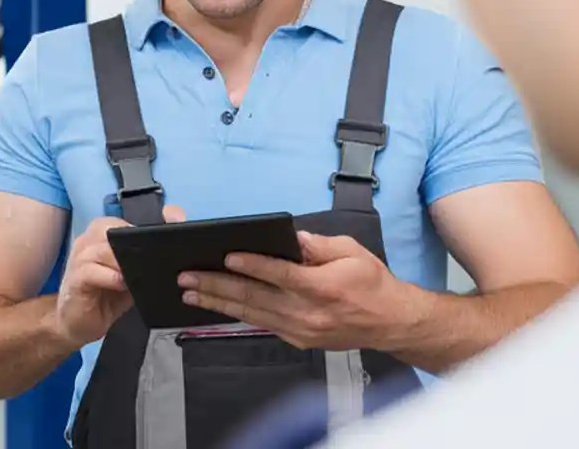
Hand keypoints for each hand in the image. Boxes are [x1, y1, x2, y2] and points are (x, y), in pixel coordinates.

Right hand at [51, 205, 186, 345]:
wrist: (75, 323)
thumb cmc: (106, 296)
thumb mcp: (132, 277)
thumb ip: (147, 262)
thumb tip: (175, 251)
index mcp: (103, 236)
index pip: (125, 222)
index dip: (151, 223)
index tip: (174, 223)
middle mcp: (89, 241)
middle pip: (111, 228)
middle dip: (135, 240)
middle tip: (156, 254)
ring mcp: (80, 259)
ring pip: (101, 248)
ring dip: (122, 259)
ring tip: (139, 271)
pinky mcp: (75, 279)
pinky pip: (90, 271)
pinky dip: (109, 275)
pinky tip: (122, 283)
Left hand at [177, 232, 425, 351]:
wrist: (391, 323)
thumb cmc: (372, 283)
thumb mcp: (351, 252)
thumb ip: (317, 245)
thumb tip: (289, 238)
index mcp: (321, 287)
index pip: (279, 274)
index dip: (251, 265)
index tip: (226, 256)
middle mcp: (306, 312)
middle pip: (253, 296)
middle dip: (216, 285)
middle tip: (187, 276)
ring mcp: (299, 329)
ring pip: (250, 313)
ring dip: (217, 302)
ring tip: (189, 292)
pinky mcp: (297, 339)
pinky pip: (260, 324)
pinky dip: (235, 315)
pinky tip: (215, 306)